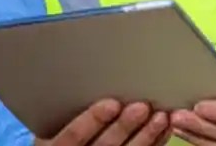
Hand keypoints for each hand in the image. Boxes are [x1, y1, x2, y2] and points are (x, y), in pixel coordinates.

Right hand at [35, 99, 170, 145]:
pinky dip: (155, 143)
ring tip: (161, 117)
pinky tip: (165, 129)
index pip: (71, 138)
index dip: (90, 122)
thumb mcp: (51, 125)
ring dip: (146, 136)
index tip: (111, 104)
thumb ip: (63, 109)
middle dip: (123, 127)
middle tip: (141, 107)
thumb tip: (78, 77)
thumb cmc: (60, 134)